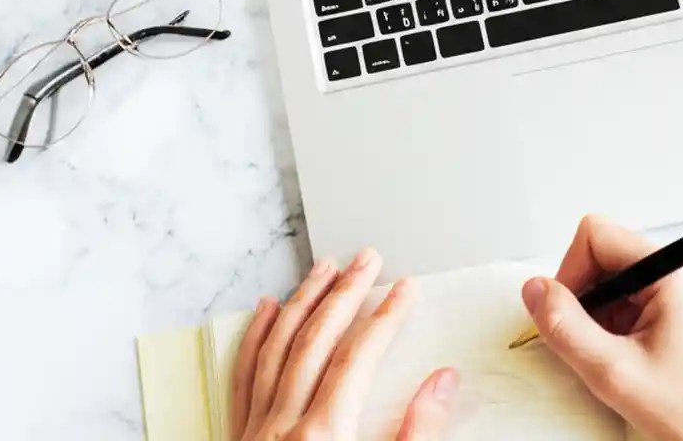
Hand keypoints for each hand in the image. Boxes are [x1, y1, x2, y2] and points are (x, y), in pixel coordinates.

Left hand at [233, 249, 458, 440]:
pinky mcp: (240, 438)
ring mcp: (257, 431)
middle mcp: (284, 427)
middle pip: (316, 342)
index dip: (386, 317)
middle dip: (344, 293)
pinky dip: (255, 338)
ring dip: (302, 302)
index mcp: (325, 436)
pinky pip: (244, 376)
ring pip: (276, 350)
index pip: (359, 357)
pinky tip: (267, 309)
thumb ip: (419, 432)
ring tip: (323, 269)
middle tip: (366, 260)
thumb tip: (442, 382)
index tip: (405, 289)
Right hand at [521, 216, 682, 440]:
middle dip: (587, 300)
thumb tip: (535, 291)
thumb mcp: (616, 372)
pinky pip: (640, 300)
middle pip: (606, 255)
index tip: (567, 317)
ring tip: (620, 360)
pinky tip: (634, 361)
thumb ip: (566, 327)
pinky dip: (623, 327)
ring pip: (620, 281)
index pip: (595, 235)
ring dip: (605, 318)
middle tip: (592, 346)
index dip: (569, 274)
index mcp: (673, 269)